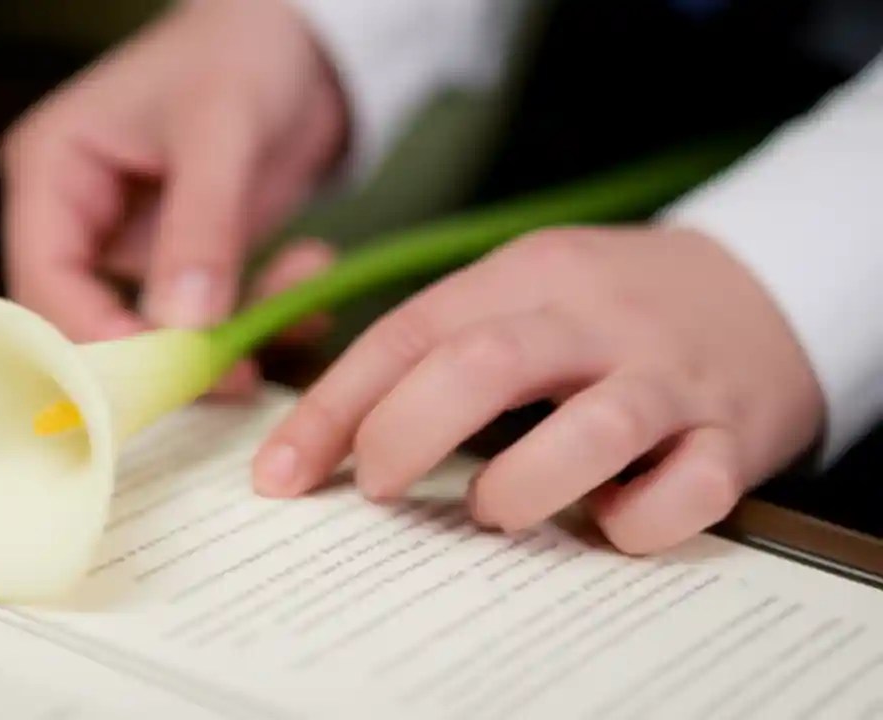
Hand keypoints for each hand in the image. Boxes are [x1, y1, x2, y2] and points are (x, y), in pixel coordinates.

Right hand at [0, 0, 346, 392]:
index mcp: (53, 171)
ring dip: (219, 343)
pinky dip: (256, 317)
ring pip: (152, 330)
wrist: (304, 45)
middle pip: (87, 319)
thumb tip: (181, 325)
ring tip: (286, 325)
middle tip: (232, 376)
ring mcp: (130, 243)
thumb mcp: (221, 130)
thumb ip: (200, 227)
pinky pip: (205, 317)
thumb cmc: (243, 53)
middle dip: (162, 355)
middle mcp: (79, 216)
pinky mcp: (180, 260)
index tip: (160, 375)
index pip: (44, 279)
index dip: (93, 337)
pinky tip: (307, 283)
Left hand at [252, 226, 824, 553]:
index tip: (281, 473)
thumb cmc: (611, 309)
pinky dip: (636, 523)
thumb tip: (333, 438)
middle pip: (482, 364)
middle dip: (406, 435)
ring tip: (495, 507)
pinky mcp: (733, 435)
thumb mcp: (524, 292)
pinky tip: (608, 520)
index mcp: (528, 275)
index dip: (332, 409)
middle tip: (379, 486)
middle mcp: (596, 318)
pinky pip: (687, 492)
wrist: (769, 285)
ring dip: (519, 487)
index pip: (407, 334)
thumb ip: (440, 348)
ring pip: (591, 431)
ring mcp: (670, 375)